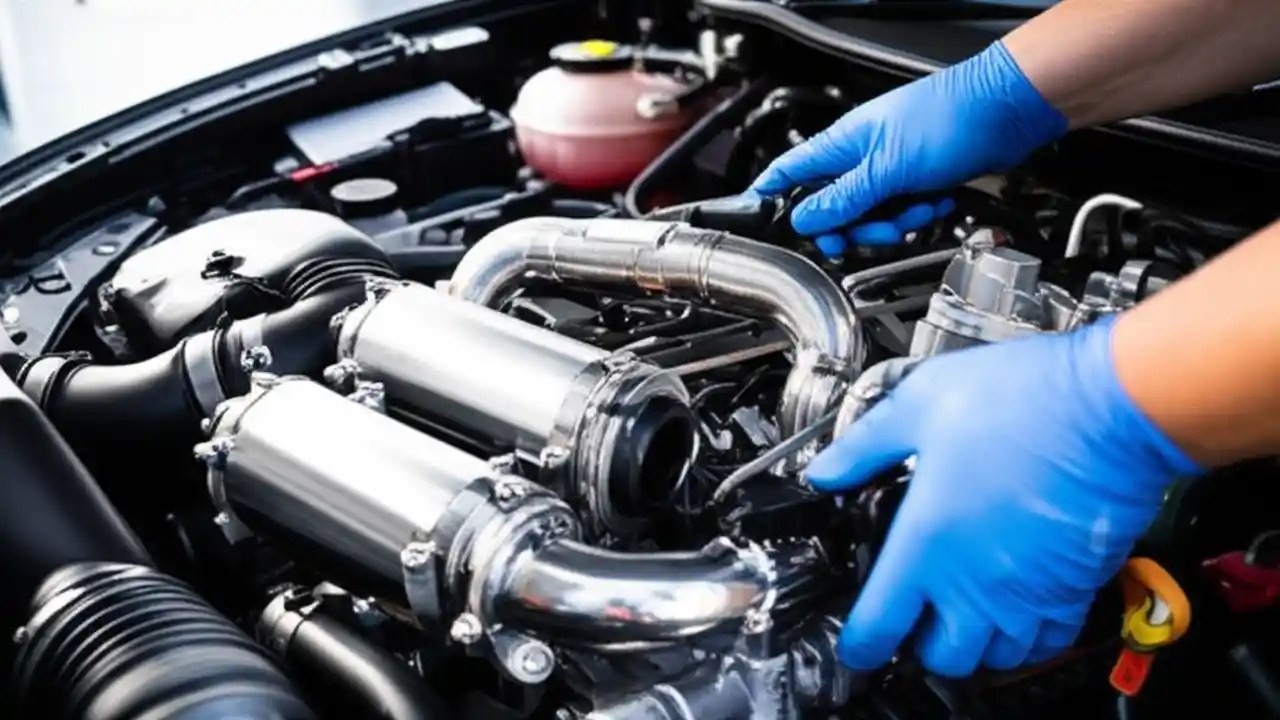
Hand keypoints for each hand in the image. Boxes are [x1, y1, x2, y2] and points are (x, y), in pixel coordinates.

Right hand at [750, 42, 1065, 250]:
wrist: (1006, 112)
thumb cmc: (950, 119)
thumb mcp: (887, 170)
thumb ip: (843, 200)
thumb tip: (806, 220)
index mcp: (841, 145)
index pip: (788, 172)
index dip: (772, 196)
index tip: (764, 220)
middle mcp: (859, 156)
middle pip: (832, 207)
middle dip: (855, 226)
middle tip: (874, 228)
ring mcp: (888, 167)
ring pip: (869, 214)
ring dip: (893, 221)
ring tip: (917, 209)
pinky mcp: (915, 178)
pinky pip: (901, 210)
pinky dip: (918, 213)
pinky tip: (935, 201)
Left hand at [805, 319, 1199, 675]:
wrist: (1110, 403)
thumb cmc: (1023, 400)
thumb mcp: (918, 405)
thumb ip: (863, 447)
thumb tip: (825, 470)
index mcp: (929, 544)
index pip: (880, 628)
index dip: (860, 643)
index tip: (857, 641)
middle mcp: (979, 583)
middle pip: (941, 658)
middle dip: (919, 645)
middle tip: (913, 613)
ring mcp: (1031, 592)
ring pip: (996, 658)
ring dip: (973, 644)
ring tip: (961, 609)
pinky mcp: (1075, 586)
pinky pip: (1046, 643)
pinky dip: (1026, 638)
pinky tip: (1013, 602)